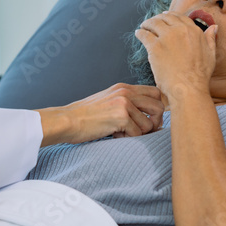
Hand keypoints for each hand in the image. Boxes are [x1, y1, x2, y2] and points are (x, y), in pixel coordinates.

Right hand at [37, 83, 164, 145]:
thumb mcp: (107, 101)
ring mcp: (124, 104)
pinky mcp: (120, 117)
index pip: (155, 92)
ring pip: (149, 123)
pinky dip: (128, 138)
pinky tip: (115, 135)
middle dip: (155, 122)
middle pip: (159, 106)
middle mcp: (126, 92)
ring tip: (122, 132)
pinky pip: (137, 133)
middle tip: (144, 130)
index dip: (157, 107)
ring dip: (139, 133)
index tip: (149, 119)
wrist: (67, 120)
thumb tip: (148, 116)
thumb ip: (126, 103)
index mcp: (123, 87)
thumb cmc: (85, 115)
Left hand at [134, 11, 217, 102]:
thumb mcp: (211, 54)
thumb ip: (210, 39)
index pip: (179, 17)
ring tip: (143, 26)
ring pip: (153, 24)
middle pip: (165, 18)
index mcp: (194, 31)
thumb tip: (213, 27)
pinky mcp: (155, 47)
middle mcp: (180, 30)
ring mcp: (166, 37)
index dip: (170, 16)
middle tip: (151, 22)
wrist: (188, 87)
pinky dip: (140, 33)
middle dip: (157, 19)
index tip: (164, 16)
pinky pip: (144, 35)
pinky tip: (138, 34)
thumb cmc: (200, 74)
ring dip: (147, 24)